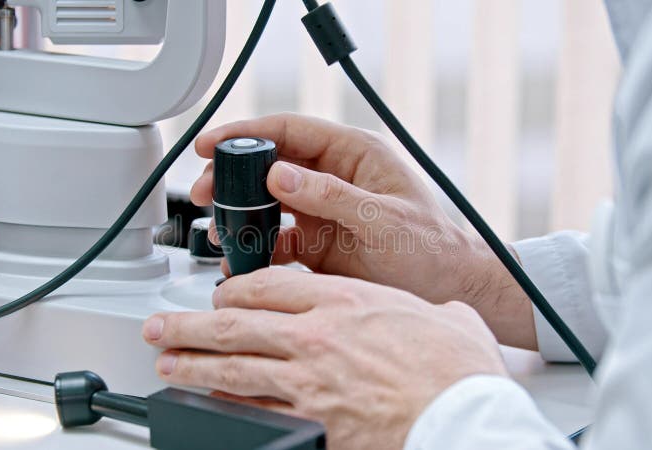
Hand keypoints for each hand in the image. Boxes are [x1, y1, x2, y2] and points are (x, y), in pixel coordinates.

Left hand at [142, 268, 507, 449]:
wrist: (463, 421)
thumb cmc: (459, 373)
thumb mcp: (448, 321)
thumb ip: (425, 312)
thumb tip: (438, 316)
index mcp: (344, 301)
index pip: (269, 285)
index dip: (235, 289)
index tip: (223, 295)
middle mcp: (315, 336)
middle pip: (234, 324)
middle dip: (190, 324)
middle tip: (162, 325)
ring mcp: (307, 381)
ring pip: (232, 367)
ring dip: (192, 363)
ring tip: (166, 361)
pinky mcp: (309, 422)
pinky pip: (253, 410)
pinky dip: (225, 405)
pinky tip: (207, 403)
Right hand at [193, 113, 474, 303]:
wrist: (447, 288)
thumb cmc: (432, 246)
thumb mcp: (384, 218)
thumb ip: (333, 196)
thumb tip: (280, 175)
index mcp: (353, 154)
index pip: (291, 129)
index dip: (247, 133)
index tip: (212, 143)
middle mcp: (332, 178)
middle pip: (269, 163)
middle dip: (231, 175)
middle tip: (204, 191)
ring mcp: (321, 211)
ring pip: (266, 203)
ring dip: (239, 213)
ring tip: (219, 230)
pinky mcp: (316, 244)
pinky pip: (275, 240)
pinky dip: (254, 248)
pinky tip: (241, 258)